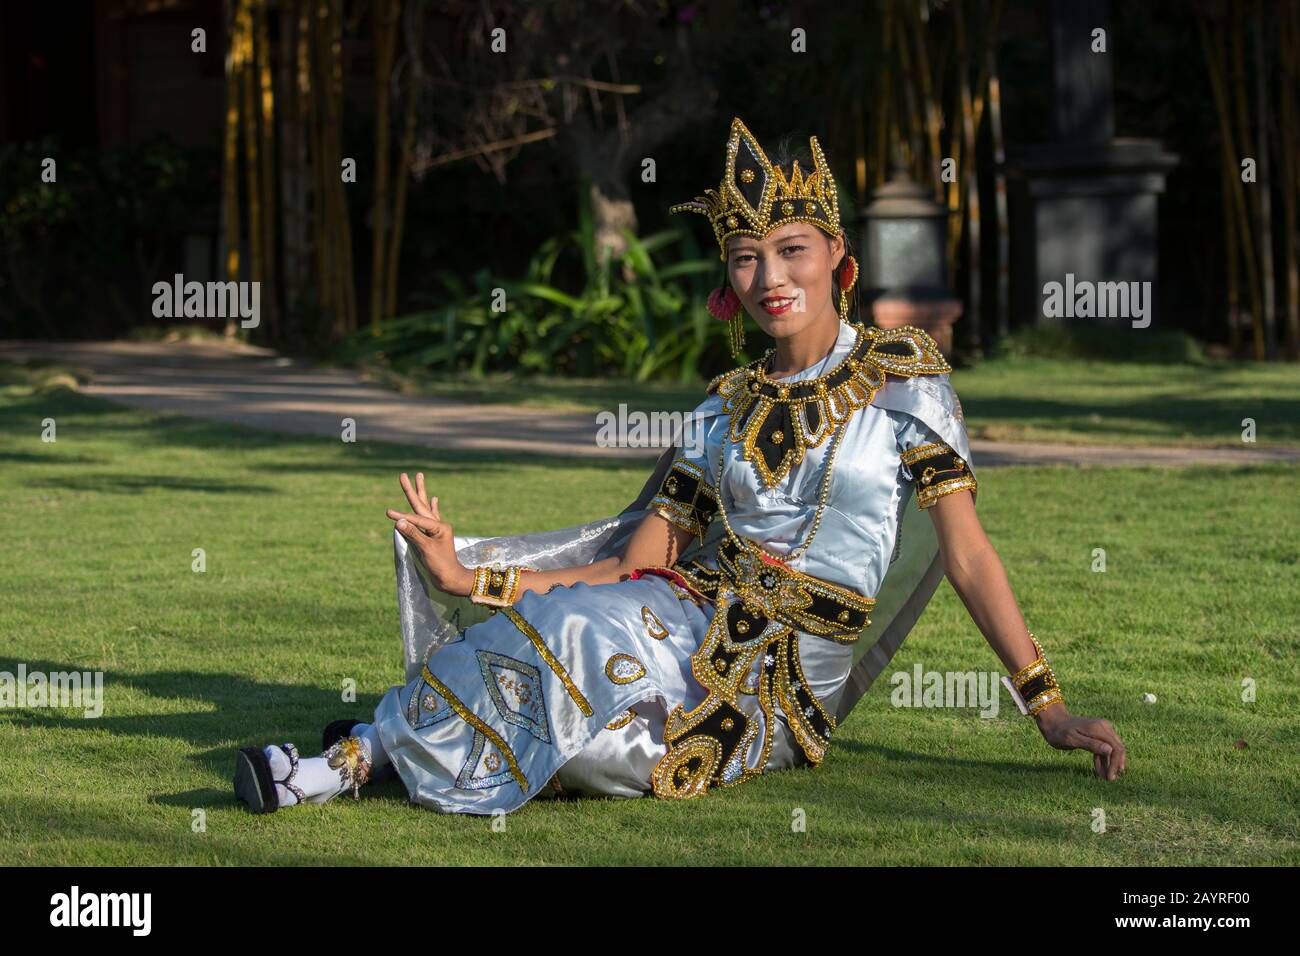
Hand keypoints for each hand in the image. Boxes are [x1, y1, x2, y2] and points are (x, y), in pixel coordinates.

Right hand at [386, 472, 472, 596]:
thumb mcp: (426, 550)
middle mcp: (439, 525)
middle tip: (404, 474)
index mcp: (439, 526)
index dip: (402, 516)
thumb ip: (413, 534)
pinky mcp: (435, 536)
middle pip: (421, 504)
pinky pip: (431, 518)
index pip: (416, 518)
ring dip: (421, 493)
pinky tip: (435, 499)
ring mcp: (437, 530)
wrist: (451, 580)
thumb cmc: (441, 566)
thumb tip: (398, 521)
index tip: (387, 512)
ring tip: (420, 477)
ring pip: (425, 508)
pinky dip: (432, 508)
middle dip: (412, 490)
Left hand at [1034, 704, 1126, 780]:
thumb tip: (1110, 750)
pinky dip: (1103, 760)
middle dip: (1114, 765)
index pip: (1116, 748)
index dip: (1115, 764)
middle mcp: (1104, 727)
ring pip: (1112, 750)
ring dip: (1109, 764)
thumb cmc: (1059, 732)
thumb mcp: (1072, 740)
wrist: (1053, 722)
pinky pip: (1105, 748)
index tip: (1110, 777)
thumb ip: (1090, 744)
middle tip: (1110, 779)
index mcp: (1098, 728)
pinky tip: (1100, 772)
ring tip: (1105, 778)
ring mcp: (1102, 730)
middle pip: (1117, 749)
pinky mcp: (1099, 734)